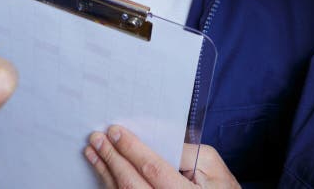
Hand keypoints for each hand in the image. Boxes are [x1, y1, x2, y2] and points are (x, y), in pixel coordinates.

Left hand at [85, 126, 239, 188]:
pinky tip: (103, 171)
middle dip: (112, 158)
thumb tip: (154, 140)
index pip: (152, 169)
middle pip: (131, 184)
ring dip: (105, 172)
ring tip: (93, 152)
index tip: (116, 131)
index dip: (131, 149)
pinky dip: (110, 185)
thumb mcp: (212, 164)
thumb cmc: (220, 188)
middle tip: (98, 138)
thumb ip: (186, 151)